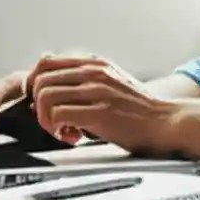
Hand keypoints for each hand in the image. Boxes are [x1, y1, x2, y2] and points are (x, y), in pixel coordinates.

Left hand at [29, 56, 181, 156]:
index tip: (40, 102)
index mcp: (94, 64)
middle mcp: (94, 72)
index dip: (34, 84)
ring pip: (45, 97)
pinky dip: (57, 130)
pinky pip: (58, 115)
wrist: (165, 122)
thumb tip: (50, 77)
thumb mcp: (111, 81)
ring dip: (46, 120)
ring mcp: (97, 91)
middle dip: (38, 105)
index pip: (46, 63)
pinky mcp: (100, 113)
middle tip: (52, 121)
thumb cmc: (138, 108)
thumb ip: (85, 77)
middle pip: (40, 80)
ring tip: (62, 131)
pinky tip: (72, 137)